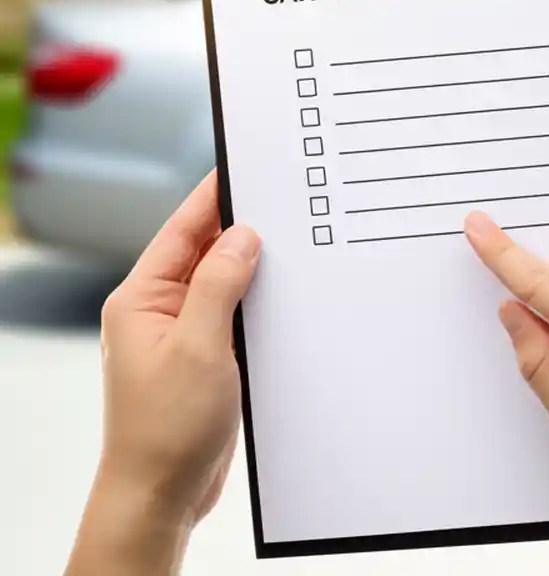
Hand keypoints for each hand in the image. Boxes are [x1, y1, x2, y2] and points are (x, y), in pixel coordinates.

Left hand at [67, 172, 259, 574]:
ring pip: (224, 284)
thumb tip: (242, 236)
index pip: (183, 230)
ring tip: (297, 242)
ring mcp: (181, 334)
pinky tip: (288, 296)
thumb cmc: (167, 428)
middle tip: (288, 201)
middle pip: (205, 251)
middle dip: (244, 227)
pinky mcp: (204, 358)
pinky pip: (234, 315)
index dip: (215, 195)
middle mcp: (157, 310)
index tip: (248, 166)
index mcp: (141, 298)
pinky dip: (258, 302)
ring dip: (256, 268)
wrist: (161, 492)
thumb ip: (220, 286)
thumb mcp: (199, 347)